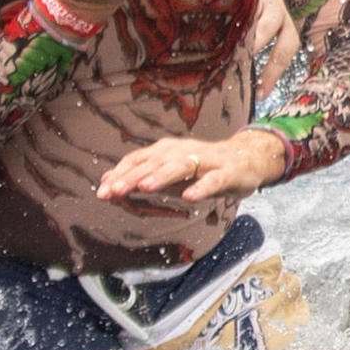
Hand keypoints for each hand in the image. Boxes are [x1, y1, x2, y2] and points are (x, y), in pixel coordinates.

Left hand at [95, 127, 288, 207]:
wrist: (247, 158)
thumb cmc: (203, 168)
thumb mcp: (170, 176)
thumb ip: (144, 179)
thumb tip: (108, 185)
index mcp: (167, 152)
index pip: (139, 160)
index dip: (120, 174)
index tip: (102, 191)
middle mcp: (183, 152)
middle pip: (155, 163)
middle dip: (133, 176)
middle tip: (113, 191)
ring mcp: (206, 161)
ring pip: (181, 167)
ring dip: (162, 176)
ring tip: (145, 187)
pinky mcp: (227, 172)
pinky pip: (213, 180)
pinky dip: (201, 187)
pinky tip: (189, 197)